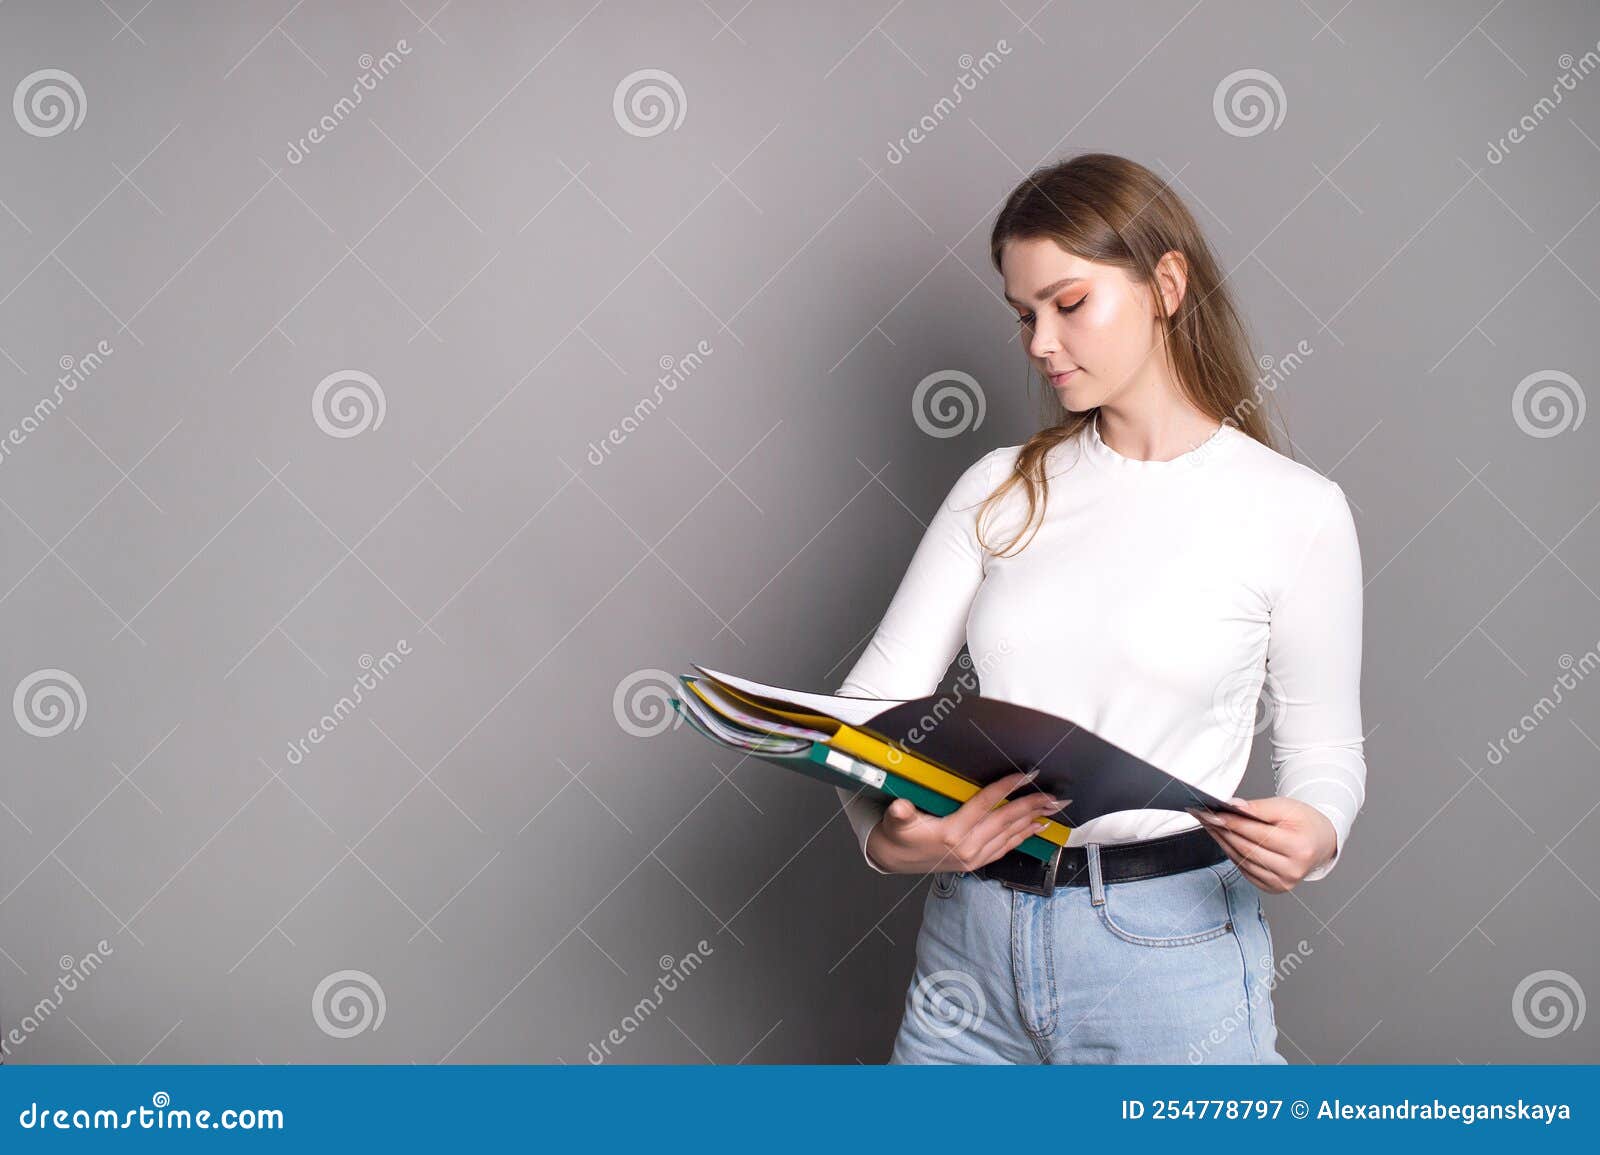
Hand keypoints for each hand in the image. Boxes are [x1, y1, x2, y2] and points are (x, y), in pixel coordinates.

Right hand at [866, 770, 1065, 874]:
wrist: (895, 860)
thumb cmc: (899, 835)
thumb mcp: (896, 823)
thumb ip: (900, 814)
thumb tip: (900, 807)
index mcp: (951, 832)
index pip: (985, 804)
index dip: (1007, 788)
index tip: (1026, 775)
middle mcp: (967, 847)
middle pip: (1005, 820)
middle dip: (1032, 805)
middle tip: (1054, 795)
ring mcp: (974, 857)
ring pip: (1010, 835)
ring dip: (1034, 820)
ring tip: (1053, 808)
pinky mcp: (977, 863)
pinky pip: (1006, 848)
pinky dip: (1023, 836)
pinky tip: (1036, 827)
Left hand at [1188, 796, 1336, 891]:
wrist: (1320, 841)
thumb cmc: (1305, 822)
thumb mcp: (1286, 808)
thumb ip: (1258, 808)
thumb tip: (1232, 807)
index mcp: (1300, 848)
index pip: (1257, 834)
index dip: (1232, 823)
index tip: (1212, 813)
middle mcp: (1292, 870)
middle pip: (1247, 849)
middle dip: (1222, 831)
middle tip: (1204, 817)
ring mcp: (1283, 883)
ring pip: (1243, 861)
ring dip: (1223, 842)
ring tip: (1210, 825)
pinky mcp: (1274, 888)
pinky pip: (1245, 870)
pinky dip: (1232, 854)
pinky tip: (1223, 839)